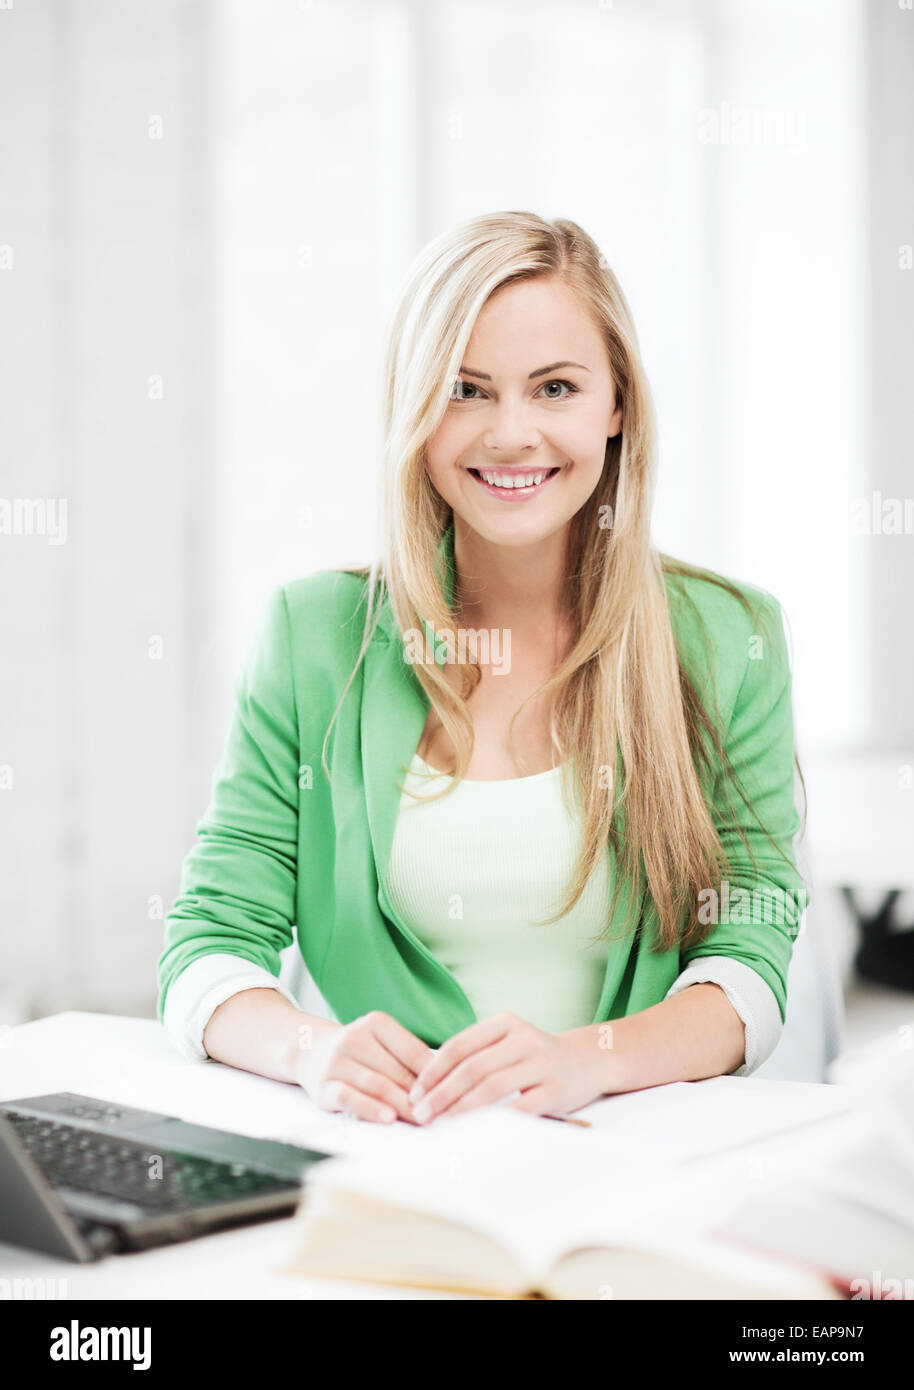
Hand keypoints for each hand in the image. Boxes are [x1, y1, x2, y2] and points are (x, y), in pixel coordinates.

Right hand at [292, 1011, 434, 1124]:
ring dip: (404, 1107)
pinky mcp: (323, 1086)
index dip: (434, 1076)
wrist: (309, 1051)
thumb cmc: (360, 1051)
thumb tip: (446, 1085)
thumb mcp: (383, 1043)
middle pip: (398, 1072)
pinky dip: (371, 1109)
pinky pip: (349, 1098)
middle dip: (422, 1098)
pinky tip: (388, 1118)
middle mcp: (354, 1038)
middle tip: (443, 1116)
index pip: (413, 1051)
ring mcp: (337, 1062)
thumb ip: (409, 1058)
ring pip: (378, 1086)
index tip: (453, 1095)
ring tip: (423, 1122)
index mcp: (376, 1023)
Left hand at [407, 1012, 608, 1123]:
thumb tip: (427, 1087)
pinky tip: (475, 1132)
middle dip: (441, 1094)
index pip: (459, 1046)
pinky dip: (493, 1121)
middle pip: (472, 1068)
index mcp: (505, 1023)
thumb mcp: (506, 1042)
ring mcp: (542, 1063)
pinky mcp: (555, 1090)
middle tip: (420, 1115)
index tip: (414, 1093)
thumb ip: (475, 1055)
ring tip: (440, 1125)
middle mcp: (524, 1038)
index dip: (433, 1071)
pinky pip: (518, 1108)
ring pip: (492, 1087)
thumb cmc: (534, 1057)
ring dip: (461, 1109)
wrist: (586, 1062)